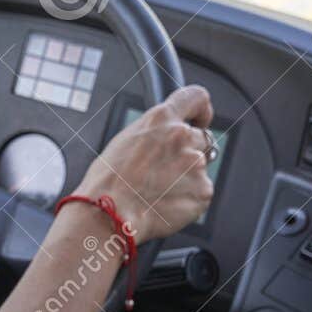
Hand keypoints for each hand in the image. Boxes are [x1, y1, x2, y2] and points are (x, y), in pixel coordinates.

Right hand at [73, 85, 215, 240]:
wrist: (109, 214)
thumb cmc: (108, 182)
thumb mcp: (126, 140)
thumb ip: (154, 132)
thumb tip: (165, 137)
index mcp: (162, 118)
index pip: (197, 97)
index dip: (201, 110)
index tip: (200, 120)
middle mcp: (183, 136)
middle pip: (200, 139)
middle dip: (188, 152)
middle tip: (166, 171)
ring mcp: (196, 164)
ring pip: (199, 168)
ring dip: (185, 178)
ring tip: (158, 191)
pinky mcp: (203, 191)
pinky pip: (200, 193)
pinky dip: (187, 200)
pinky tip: (165, 204)